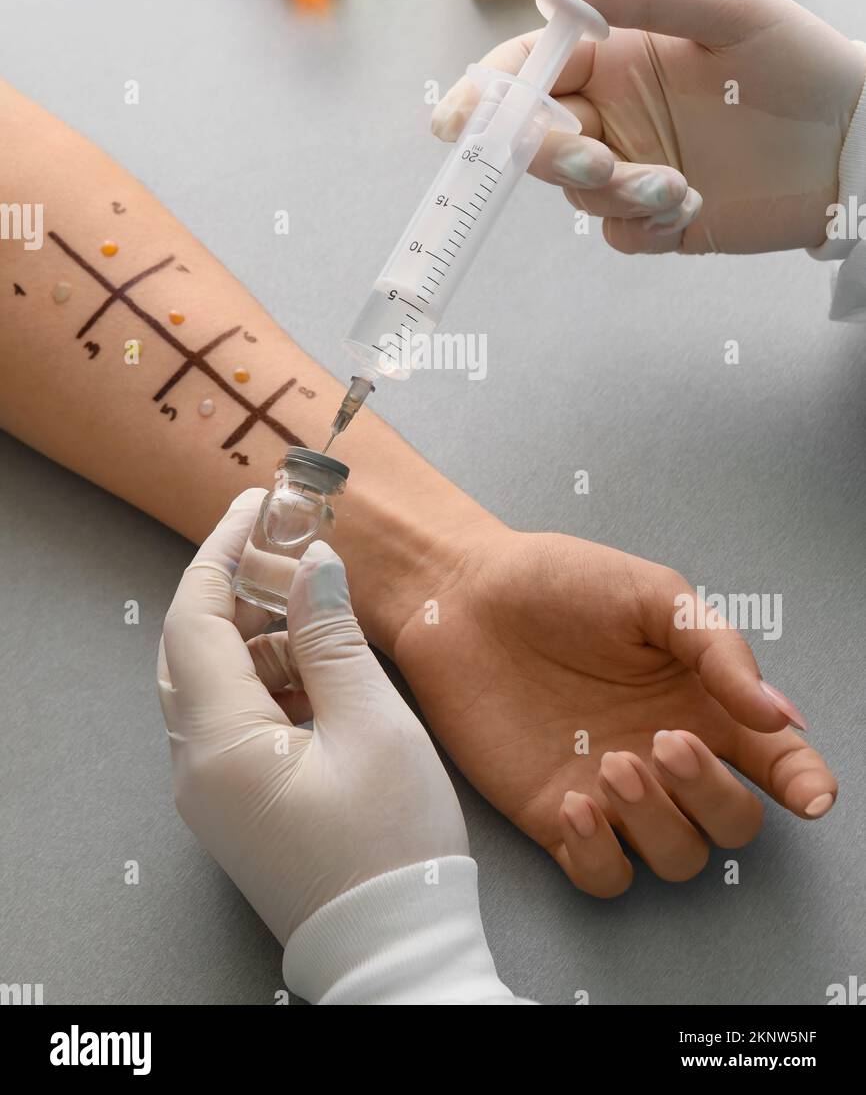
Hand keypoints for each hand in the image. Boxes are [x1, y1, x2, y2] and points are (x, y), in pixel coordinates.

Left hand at [157, 491, 468, 945]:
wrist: (395, 951)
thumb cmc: (392, 847)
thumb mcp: (373, 725)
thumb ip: (332, 635)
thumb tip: (312, 562)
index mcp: (219, 745)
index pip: (194, 620)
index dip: (222, 552)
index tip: (257, 506)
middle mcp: (197, 769)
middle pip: (193, 650)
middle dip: (237, 590)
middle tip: (289, 550)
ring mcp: (214, 792)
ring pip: (215, 685)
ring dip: (260, 638)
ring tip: (321, 615)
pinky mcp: (239, 806)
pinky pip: (236, 722)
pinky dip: (272, 683)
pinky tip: (323, 674)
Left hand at [394, 526, 837, 896]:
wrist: (463, 595)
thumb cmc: (559, 583)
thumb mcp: (652, 596)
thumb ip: (718, 650)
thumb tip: (779, 715)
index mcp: (701, 702)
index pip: (775, 762)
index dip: (805, 784)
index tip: (810, 794)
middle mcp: (665, 756)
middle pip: (732, 823)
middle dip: (714, 796)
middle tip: (666, 743)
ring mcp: (613, 793)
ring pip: (676, 858)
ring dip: (659, 824)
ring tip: (613, 763)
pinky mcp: (556, 816)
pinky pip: (602, 877)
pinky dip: (602, 857)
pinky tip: (577, 802)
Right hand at [432, 0, 865, 254]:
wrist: (853, 144)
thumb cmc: (801, 62)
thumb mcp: (724, 11)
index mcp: (617, 55)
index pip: (529, 70)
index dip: (487, 94)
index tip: (460, 122)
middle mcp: (615, 112)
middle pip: (537, 137)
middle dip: (551, 153)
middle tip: (595, 158)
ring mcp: (634, 167)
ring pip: (576, 192)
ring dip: (615, 191)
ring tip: (677, 184)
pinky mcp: (659, 218)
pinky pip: (618, 233)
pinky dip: (644, 225)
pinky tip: (692, 205)